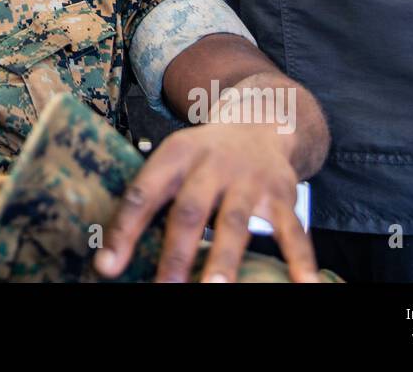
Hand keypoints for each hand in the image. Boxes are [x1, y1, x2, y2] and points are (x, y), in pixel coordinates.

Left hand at [94, 122, 319, 282]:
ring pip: (234, 223)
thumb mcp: (174, 161)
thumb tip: (113, 254)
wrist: (260, 122)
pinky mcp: (282, 196)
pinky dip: (300, 262)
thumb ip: (152, 199)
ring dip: (223, 260)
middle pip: (189, 210)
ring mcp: (249, 181)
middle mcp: (211, 165)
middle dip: (175, 253)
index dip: (124, 230)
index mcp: (175, 155)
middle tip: (164, 288)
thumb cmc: (205, 157)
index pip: (143, 193)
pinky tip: (304, 287)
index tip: (107, 266)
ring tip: (214, 290)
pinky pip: (293, 233)